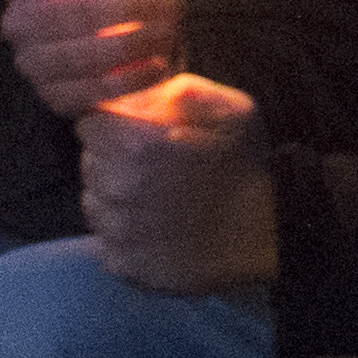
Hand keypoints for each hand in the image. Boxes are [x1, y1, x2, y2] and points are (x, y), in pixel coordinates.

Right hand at [0, 0, 178, 117]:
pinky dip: (132, 79)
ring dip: (138, 41)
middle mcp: (16, 25)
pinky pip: (94, 93)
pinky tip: (161, 62)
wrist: (111, 29)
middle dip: (134, 7)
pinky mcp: (56, 100)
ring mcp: (33, 66)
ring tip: (172, 27)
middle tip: (175, 0)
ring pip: (88, 56)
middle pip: (80, 16)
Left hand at [78, 72, 277, 296]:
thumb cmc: (247, 165)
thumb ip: (173, 92)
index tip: (140, 133)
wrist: (268, 234)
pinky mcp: (123, 265)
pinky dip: (123, 233)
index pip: (89, 124)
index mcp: (134, 143)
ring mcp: (117, 231)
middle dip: (113, 159)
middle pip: (89, 163)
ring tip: (157, 198)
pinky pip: (105, 240)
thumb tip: (133, 98)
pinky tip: (157, 226)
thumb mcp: (227, 107)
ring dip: (115, 197)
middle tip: (155, 167)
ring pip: (94, 203)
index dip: (115, 125)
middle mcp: (116, 188)